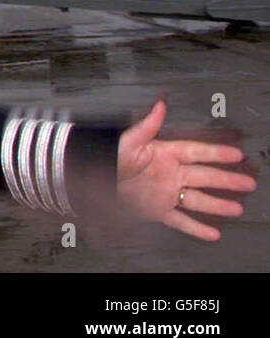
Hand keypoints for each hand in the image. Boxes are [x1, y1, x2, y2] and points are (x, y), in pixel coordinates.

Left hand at [116, 98, 256, 240]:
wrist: (89, 180)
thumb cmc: (106, 158)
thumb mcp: (129, 141)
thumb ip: (148, 125)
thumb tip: (160, 104)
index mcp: (164, 154)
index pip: (196, 152)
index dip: (216, 153)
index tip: (236, 154)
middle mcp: (168, 173)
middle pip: (204, 176)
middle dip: (227, 180)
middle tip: (248, 182)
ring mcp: (164, 192)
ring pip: (197, 199)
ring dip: (217, 204)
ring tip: (237, 207)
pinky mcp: (157, 210)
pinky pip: (180, 220)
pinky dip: (196, 227)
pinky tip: (212, 232)